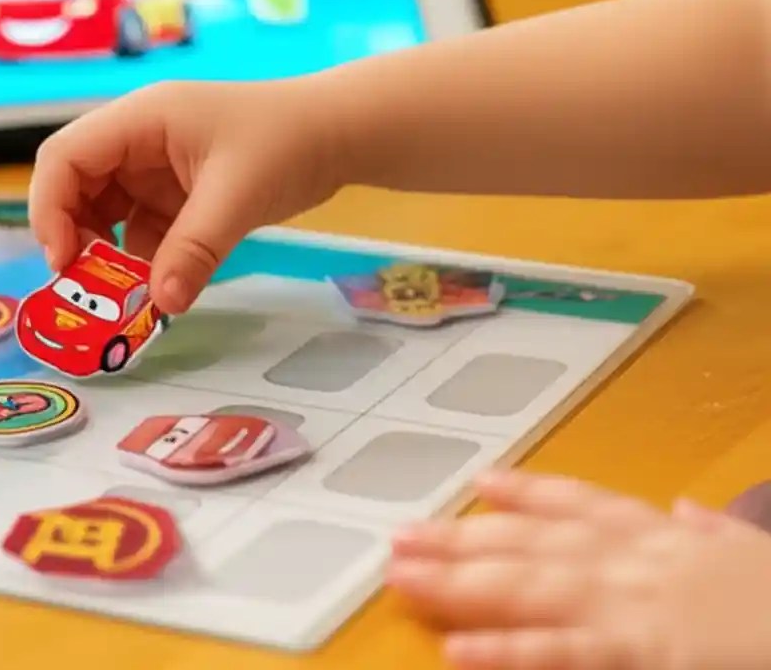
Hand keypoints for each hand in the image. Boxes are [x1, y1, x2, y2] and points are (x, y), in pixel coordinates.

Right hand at [27, 78, 344, 313]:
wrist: (338, 135)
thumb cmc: (288, 143)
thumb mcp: (238, 196)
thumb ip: (194, 250)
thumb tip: (161, 304)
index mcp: (140, 119)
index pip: (65, 156)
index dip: (50, 208)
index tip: (64, 261)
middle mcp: (137, 140)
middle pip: (75, 186)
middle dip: (74, 237)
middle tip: (86, 289)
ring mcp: (154, 168)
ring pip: (104, 214)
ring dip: (107, 255)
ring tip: (121, 296)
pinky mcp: (175, 195)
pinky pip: (140, 231)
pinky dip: (141, 261)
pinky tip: (156, 289)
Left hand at [386, 470, 770, 669]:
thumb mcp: (759, 553)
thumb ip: (716, 532)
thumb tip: (687, 509)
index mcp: (662, 539)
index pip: (584, 506)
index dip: (528, 493)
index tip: (481, 482)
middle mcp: (631, 562)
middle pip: (530, 544)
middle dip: (462, 539)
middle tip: (399, 535)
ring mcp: (628, 608)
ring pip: (527, 589)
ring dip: (458, 582)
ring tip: (400, 576)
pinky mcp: (639, 654)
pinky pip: (560, 654)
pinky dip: (505, 652)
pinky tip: (454, 651)